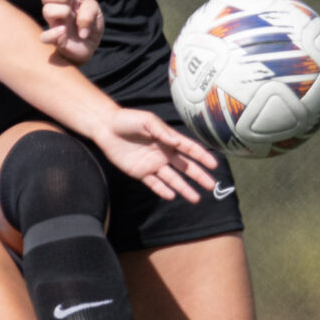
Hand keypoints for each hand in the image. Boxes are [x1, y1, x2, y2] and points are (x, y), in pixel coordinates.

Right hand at [39, 0, 102, 64]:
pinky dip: (54, 33)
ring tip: (71, 19)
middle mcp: (56, 10)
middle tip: (72, 5)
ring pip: (46, 10)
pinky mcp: (54, 41)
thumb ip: (89, 8)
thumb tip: (76, 18)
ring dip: (63, 12)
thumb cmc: (91, 27)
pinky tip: (64, 32)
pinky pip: (44, 37)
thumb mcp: (96, 12)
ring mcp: (54, 24)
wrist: (90, 47)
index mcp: (64, 0)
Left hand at [92, 108, 218, 201]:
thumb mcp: (146, 120)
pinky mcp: (140, 172)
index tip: (214, 165)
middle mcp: (163, 153)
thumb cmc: (127, 120)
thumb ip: (161, 131)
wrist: (105, 127)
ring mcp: (152, 164)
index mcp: (167, 139)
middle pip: (185, 167)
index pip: (189, 149)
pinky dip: (163, 190)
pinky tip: (172, 196)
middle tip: (212, 186)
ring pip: (172, 179)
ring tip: (196, 199)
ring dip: (184, 188)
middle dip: (199, 176)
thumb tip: (177, 143)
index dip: (202, 156)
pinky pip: (154, 183)